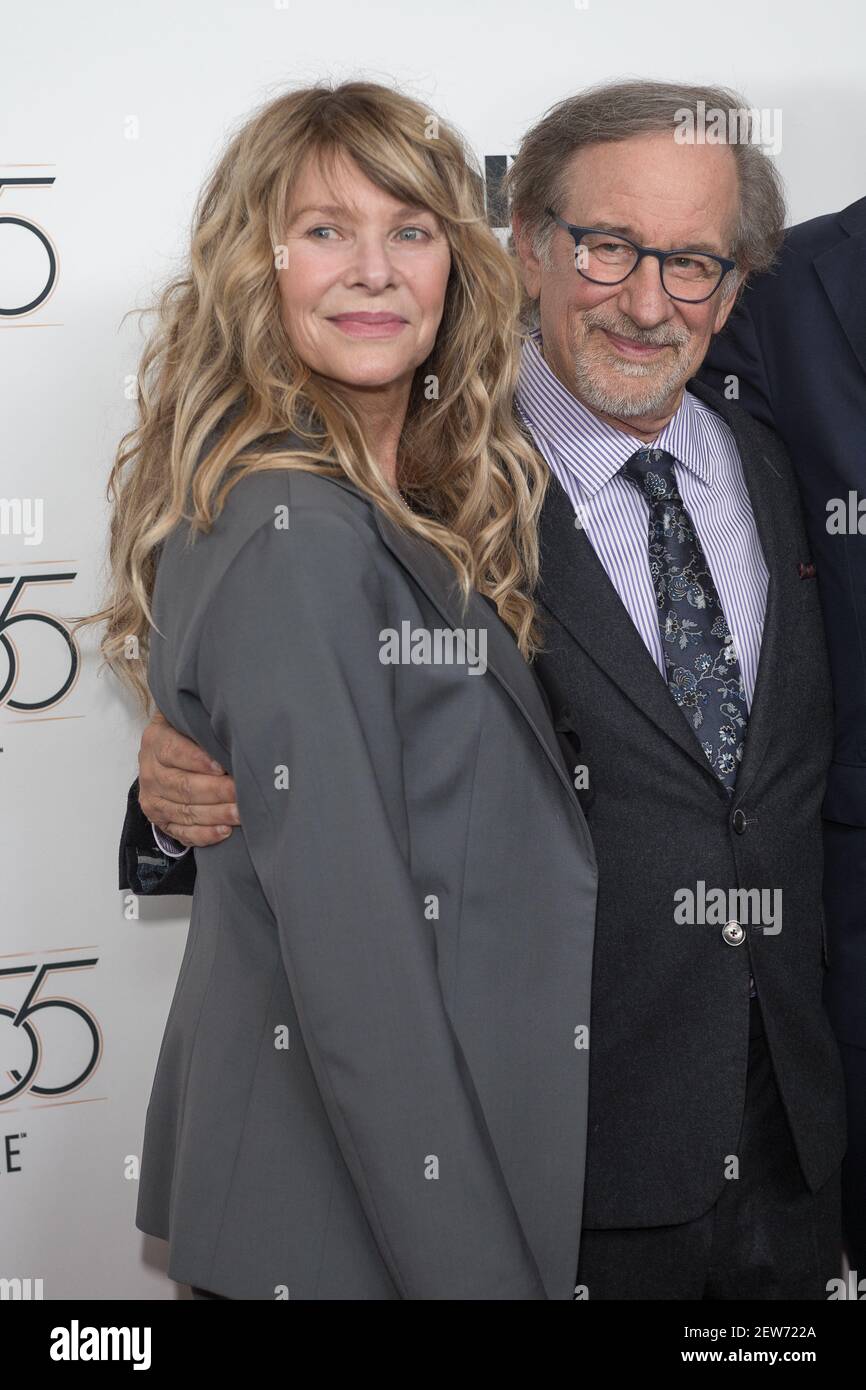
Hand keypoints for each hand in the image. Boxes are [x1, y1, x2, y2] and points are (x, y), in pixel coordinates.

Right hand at [138, 712, 239, 846]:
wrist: (164, 754)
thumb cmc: (187, 734)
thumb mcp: (188, 720)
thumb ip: (203, 723)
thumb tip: (232, 729)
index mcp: (155, 741)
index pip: (173, 751)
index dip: (198, 760)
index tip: (221, 766)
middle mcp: (149, 772)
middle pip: (182, 785)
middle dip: (215, 790)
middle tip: (240, 792)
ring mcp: (153, 799)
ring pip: (185, 811)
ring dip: (215, 814)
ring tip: (240, 813)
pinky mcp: (160, 820)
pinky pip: (182, 832)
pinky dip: (204, 834)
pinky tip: (225, 831)